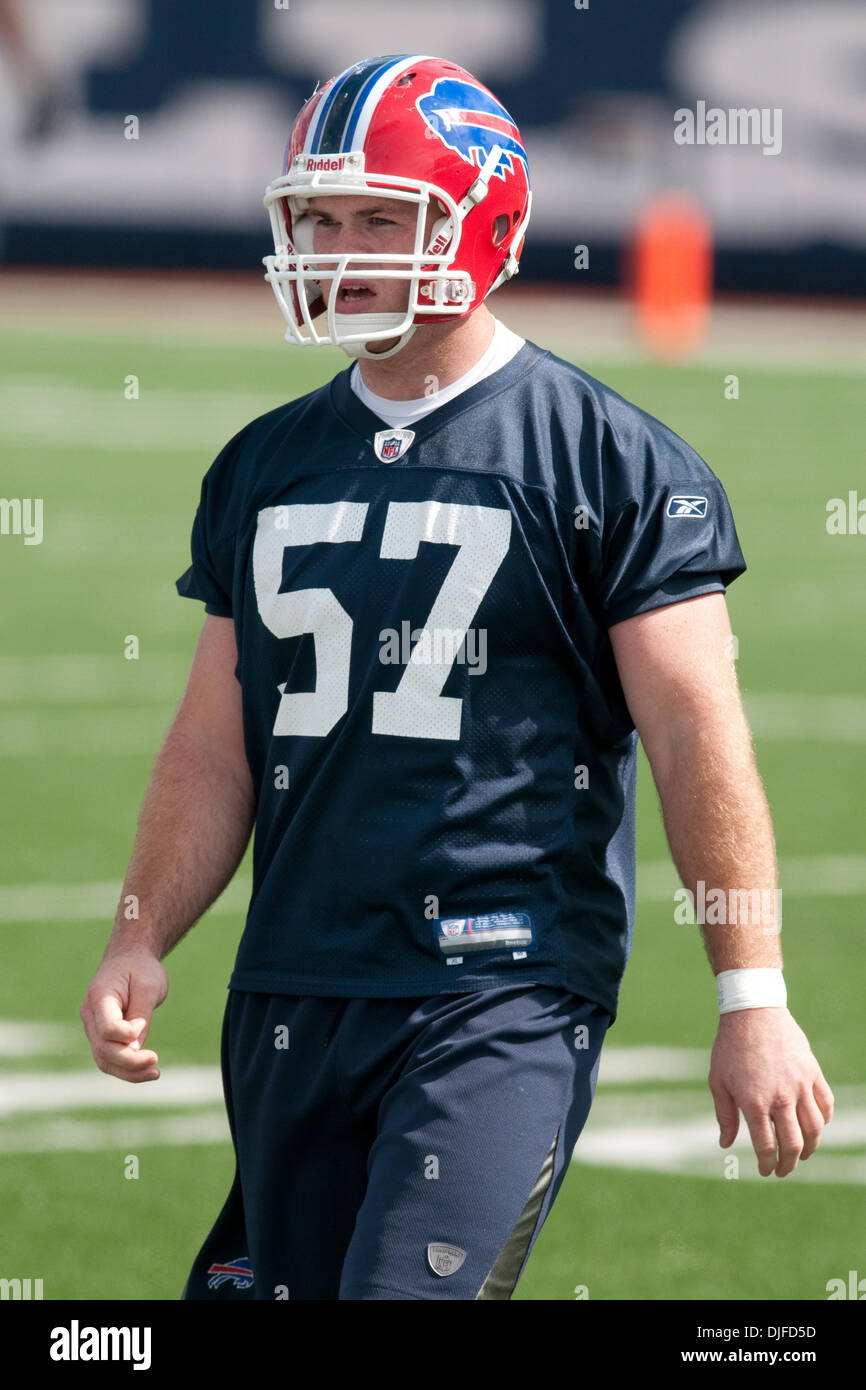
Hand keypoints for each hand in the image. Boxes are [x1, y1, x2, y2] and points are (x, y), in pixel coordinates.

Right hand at [80, 950, 168, 1082]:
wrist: (128, 958)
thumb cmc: (140, 969)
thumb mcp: (149, 986)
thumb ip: (141, 1015)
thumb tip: (133, 1049)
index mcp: (99, 997)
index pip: (108, 1029)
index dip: (128, 1034)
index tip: (144, 1021)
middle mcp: (90, 1015)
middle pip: (104, 1049)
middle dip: (130, 1062)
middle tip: (155, 1061)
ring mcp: (92, 1027)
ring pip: (104, 1060)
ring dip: (128, 1072)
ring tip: (155, 1073)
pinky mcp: (100, 1036)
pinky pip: (109, 1058)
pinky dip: (127, 1068)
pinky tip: (147, 1071)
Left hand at [708, 1007, 833, 1175]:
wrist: (752, 1011)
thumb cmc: (729, 1047)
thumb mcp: (717, 1081)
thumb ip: (724, 1115)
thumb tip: (725, 1144)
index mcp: (754, 1101)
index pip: (766, 1146)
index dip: (766, 1164)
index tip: (765, 1171)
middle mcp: (780, 1097)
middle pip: (793, 1143)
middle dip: (789, 1164)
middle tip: (783, 1170)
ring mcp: (800, 1084)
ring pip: (814, 1128)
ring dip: (810, 1147)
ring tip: (802, 1154)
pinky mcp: (812, 1072)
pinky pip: (825, 1104)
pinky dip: (824, 1120)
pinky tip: (816, 1128)